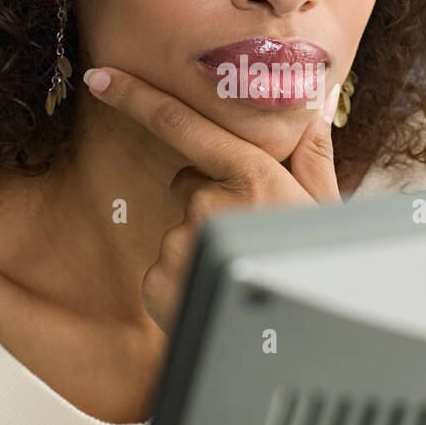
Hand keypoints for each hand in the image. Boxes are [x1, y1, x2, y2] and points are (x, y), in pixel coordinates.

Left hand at [82, 66, 342, 334]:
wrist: (294, 348)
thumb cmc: (316, 272)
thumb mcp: (325, 209)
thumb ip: (312, 153)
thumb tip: (317, 103)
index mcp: (251, 176)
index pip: (180, 123)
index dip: (135, 96)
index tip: (99, 76)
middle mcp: (209, 205)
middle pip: (188, 182)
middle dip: (210, 197)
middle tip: (250, 231)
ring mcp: (180, 245)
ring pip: (179, 226)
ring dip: (201, 241)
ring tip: (239, 270)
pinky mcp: (159, 282)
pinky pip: (164, 264)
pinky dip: (184, 275)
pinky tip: (215, 290)